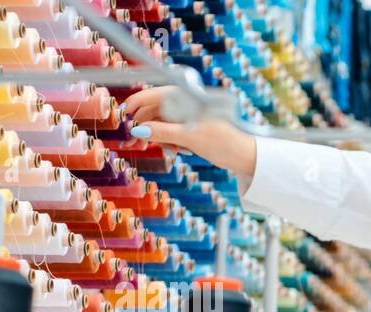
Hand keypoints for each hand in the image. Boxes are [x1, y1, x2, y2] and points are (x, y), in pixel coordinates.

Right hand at [120, 87, 257, 179]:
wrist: (247, 156)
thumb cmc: (223, 143)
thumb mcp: (189, 138)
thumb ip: (162, 132)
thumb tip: (138, 130)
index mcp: (185, 97)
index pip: (152, 95)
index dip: (135, 105)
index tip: (122, 117)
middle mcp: (185, 103)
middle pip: (154, 110)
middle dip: (145, 126)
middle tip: (134, 143)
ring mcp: (189, 115)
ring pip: (162, 122)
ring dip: (160, 136)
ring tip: (171, 149)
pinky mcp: (193, 127)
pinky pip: (173, 131)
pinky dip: (171, 140)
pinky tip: (180, 150)